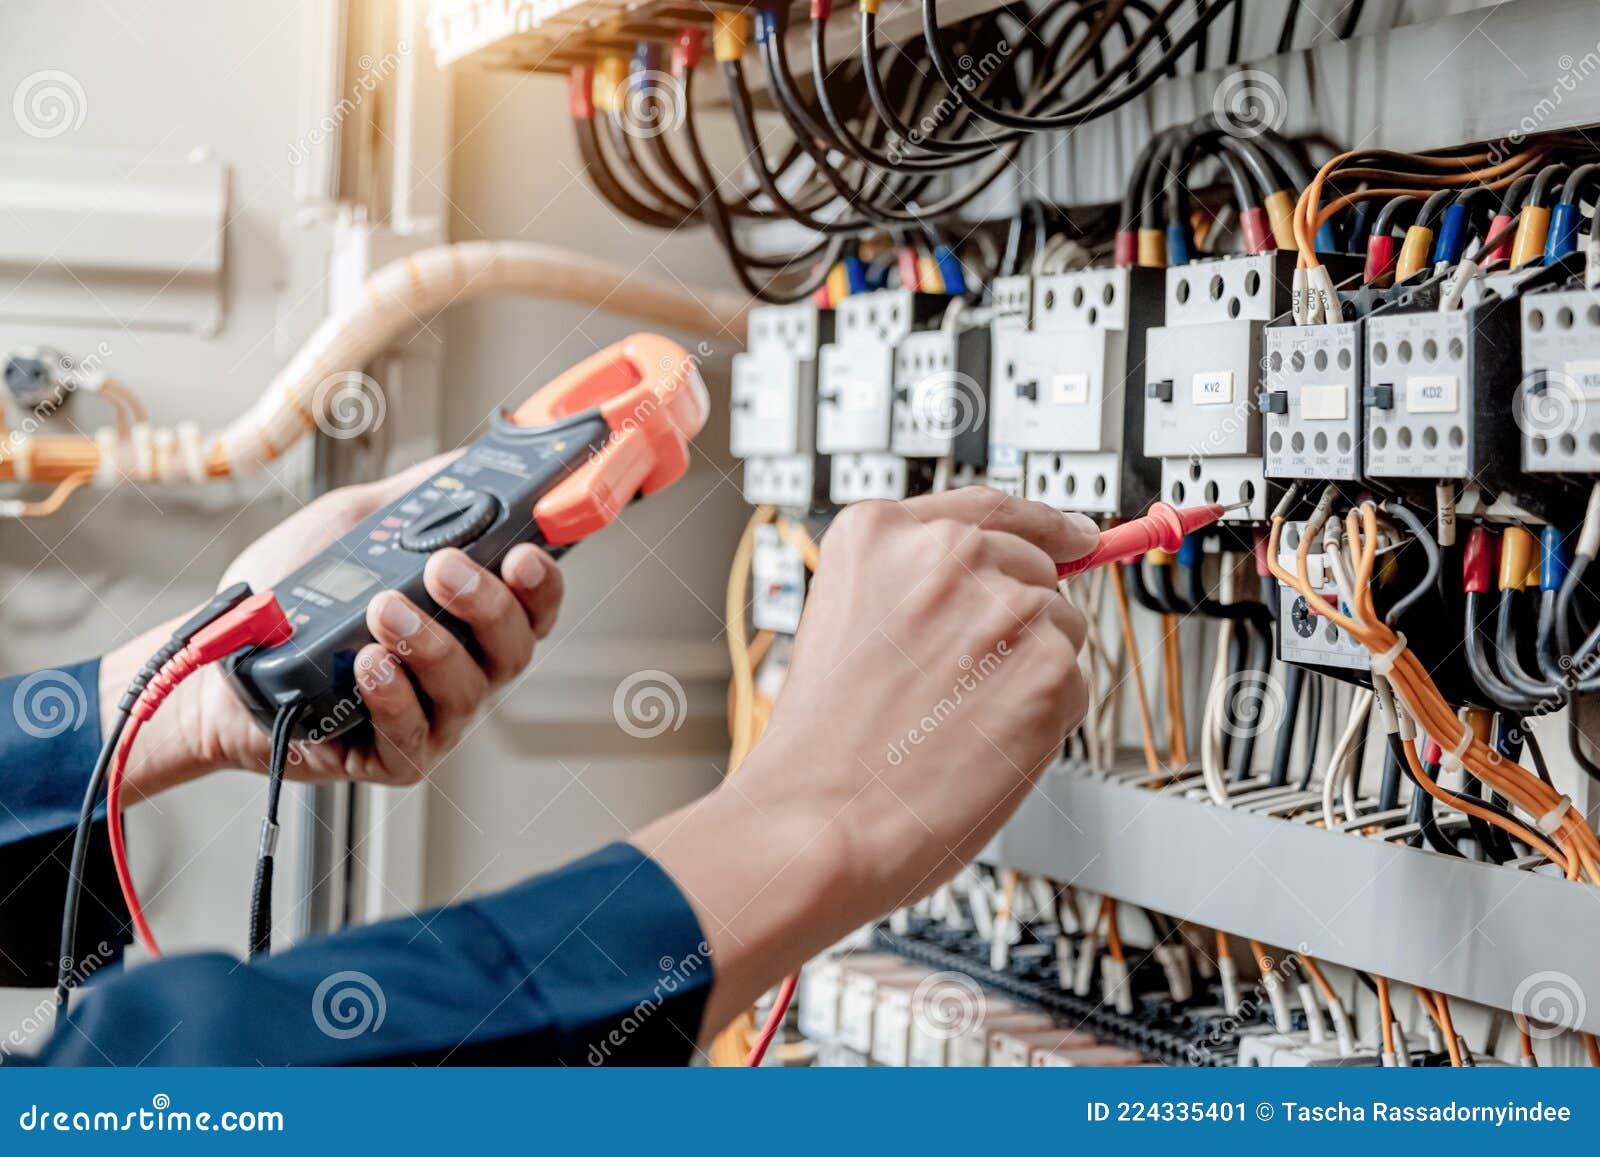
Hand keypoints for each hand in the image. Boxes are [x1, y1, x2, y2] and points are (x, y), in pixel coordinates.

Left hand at [103, 456, 563, 798]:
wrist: (215, 656)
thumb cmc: (289, 598)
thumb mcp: (354, 526)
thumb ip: (415, 498)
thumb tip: (472, 459)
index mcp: (470, 618)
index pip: (533, 604)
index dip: (540, 582)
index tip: (522, 553)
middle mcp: (465, 670)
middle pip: (513, 649)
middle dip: (486, 605)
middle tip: (443, 567)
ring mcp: (433, 717)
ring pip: (466, 691)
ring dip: (430, 645)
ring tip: (382, 609)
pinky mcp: (393, 758)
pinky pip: (413, 737)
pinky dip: (395, 698)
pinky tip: (370, 666)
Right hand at [633, 488, 1096, 1037]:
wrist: (818, 819)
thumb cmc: (822, 743)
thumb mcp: (847, 618)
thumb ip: (917, 583)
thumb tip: (1006, 576)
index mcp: (882, 531)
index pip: (991, 505)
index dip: (1040, 524)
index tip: (1073, 533)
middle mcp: (948, 554)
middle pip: (1036, 566)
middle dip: (1017, 621)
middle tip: (966, 682)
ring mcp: (1004, 607)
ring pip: (1063, 626)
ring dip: (1031, 670)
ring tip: (960, 718)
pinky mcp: (1050, 668)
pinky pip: (1075, 684)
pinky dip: (1045, 719)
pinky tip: (983, 742)